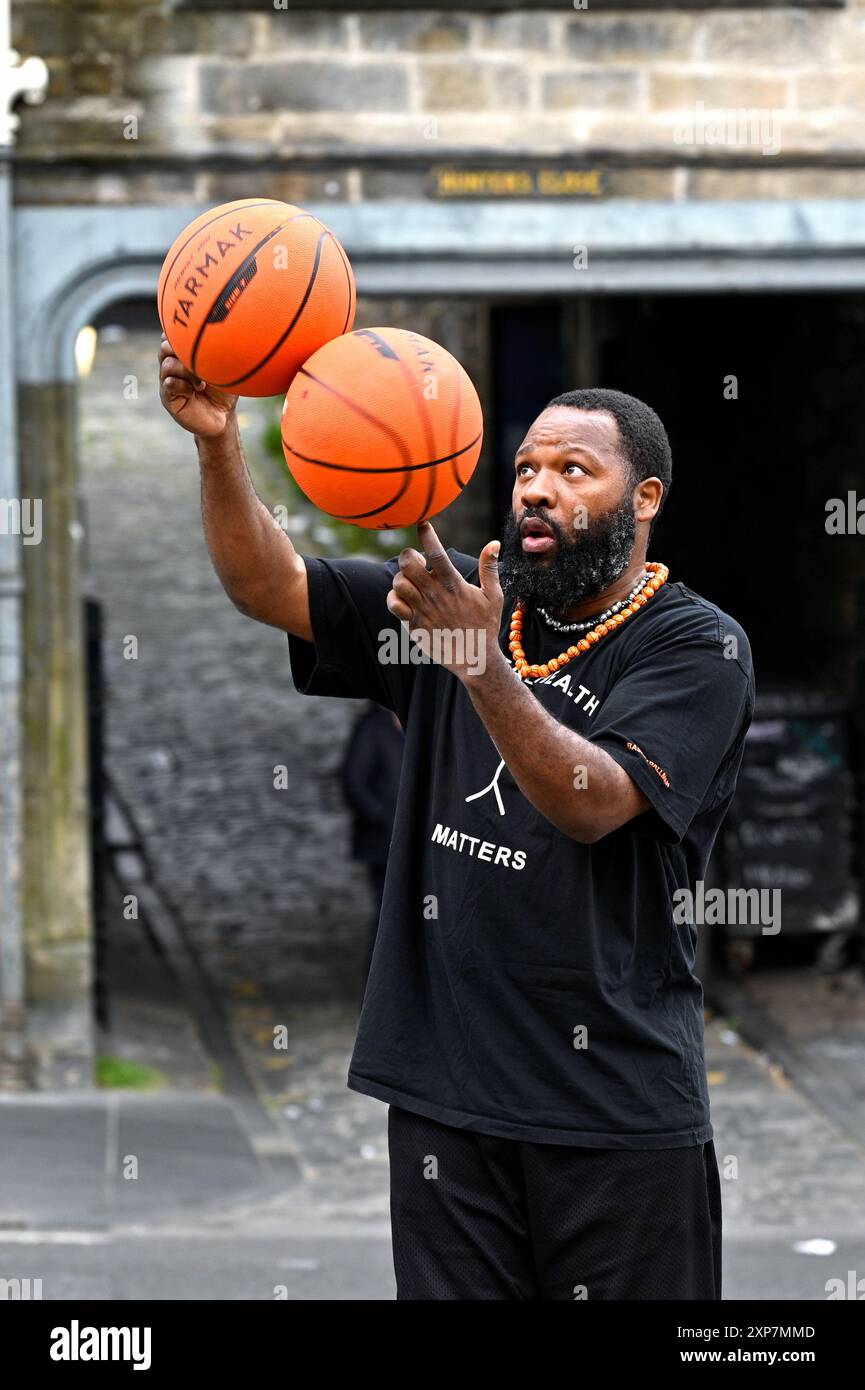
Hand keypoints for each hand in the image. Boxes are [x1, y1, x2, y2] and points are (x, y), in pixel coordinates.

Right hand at [158, 336, 237, 438]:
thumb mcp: (224, 367)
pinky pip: (169, 383)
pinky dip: (182, 385)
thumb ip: (217, 351)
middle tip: (201, 364)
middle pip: (165, 346)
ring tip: (201, 384)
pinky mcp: (168, 397)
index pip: (170, 335)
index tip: (196, 343)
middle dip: (182, 352)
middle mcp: (172, 366)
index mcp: (182, 355)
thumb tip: (220, 333)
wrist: (223, 416)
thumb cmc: (224, 390)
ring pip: (167, 364)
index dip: (179, 335)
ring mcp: (168, 381)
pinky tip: (194, 391)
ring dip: (186, 371)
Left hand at [385, 520, 503, 681]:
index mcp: (455, 584)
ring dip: (401, 577)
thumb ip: (489, 568)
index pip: (437, 554)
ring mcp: (423, 610)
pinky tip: (403, 598)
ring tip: (411, 581)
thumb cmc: (485, 626)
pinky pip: (394, 605)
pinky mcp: (414, 625)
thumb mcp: (493, 596)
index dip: (427, 535)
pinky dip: (394, 597)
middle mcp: (436, 595)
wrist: (474, 659)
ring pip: (399, 582)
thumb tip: (494, 543)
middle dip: (408, 555)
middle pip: (409, 563)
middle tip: (415, 561)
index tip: (422, 523)